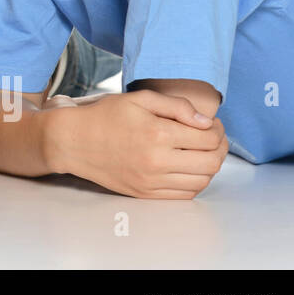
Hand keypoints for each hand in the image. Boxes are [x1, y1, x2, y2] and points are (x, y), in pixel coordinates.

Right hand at [54, 90, 228, 198]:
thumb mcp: (139, 99)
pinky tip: (187, 167)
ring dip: (209, 166)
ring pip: (202, 181)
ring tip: (199, 152)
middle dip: (219, 148)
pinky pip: (185, 194)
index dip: (217, 130)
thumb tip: (206, 122)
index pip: (209, 138)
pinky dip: (195, 182)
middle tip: (212, 138)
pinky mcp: (146, 194)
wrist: (73, 142)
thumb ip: (177, 106)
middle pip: (212, 162)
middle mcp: (158, 161)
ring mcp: (152, 181)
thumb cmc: (105, 116)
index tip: (211, 124)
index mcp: (158, 133)